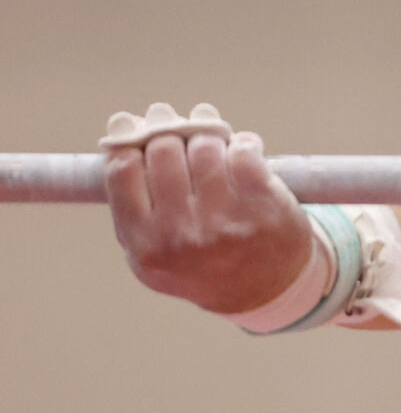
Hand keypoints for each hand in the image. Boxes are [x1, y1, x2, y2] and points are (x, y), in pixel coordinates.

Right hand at [103, 104, 313, 314]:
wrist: (266, 290)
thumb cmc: (201, 261)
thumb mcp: (151, 248)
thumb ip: (130, 197)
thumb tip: (124, 123)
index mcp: (145, 244)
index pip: (122, 170)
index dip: (128, 138)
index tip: (138, 125)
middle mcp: (182, 235)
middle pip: (164, 150)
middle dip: (171, 130)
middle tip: (180, 127)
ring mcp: (224, 222)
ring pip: (204, 146)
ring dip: (209, 136)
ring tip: (213, 144)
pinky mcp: (264, 208)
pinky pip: (244, 151)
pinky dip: (243, 143)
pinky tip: (243, 150)